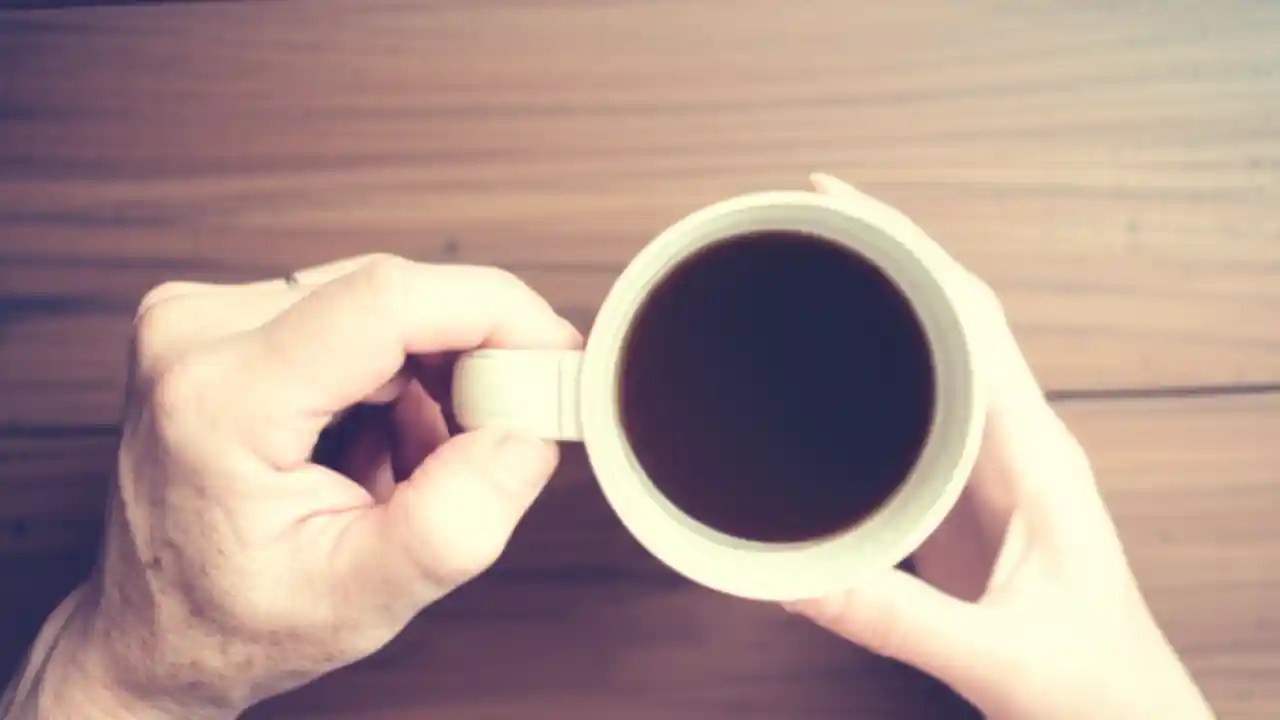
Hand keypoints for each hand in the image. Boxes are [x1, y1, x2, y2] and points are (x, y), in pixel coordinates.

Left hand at [3, 256, 579, 718]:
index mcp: (219, 400)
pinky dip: (393, 373)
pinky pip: (350, 314)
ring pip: (380, 301)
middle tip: (490, 441)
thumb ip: (456, 522)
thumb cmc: (234, 623)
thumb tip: (527, 432)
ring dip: (427, 374)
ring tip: (409, 465)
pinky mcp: (221, 319)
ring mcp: (200, 318)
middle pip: (392, 294)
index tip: (554, 359)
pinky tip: (377, 442)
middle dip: (468, 359)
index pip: (388, 299)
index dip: (495, 312)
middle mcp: (195, 334)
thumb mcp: (360, 600)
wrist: (150, 632)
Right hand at [785, 175, 1215, 719]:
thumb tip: (794, 574)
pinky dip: (865, 379)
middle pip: (945, 317)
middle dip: (877, 256)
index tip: (839, 200)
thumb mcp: (1000, 656)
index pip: (971, 317)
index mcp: (1036, 457)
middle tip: (798, 222)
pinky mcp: (963, 504)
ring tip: (802, 277)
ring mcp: (988, 473)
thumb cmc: (1097, 687)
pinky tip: (820, 383)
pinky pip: (912, 417)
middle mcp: (1014, 447)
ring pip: (928, 361)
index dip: (905, 247)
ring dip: (872, 311)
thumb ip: (900, 619)